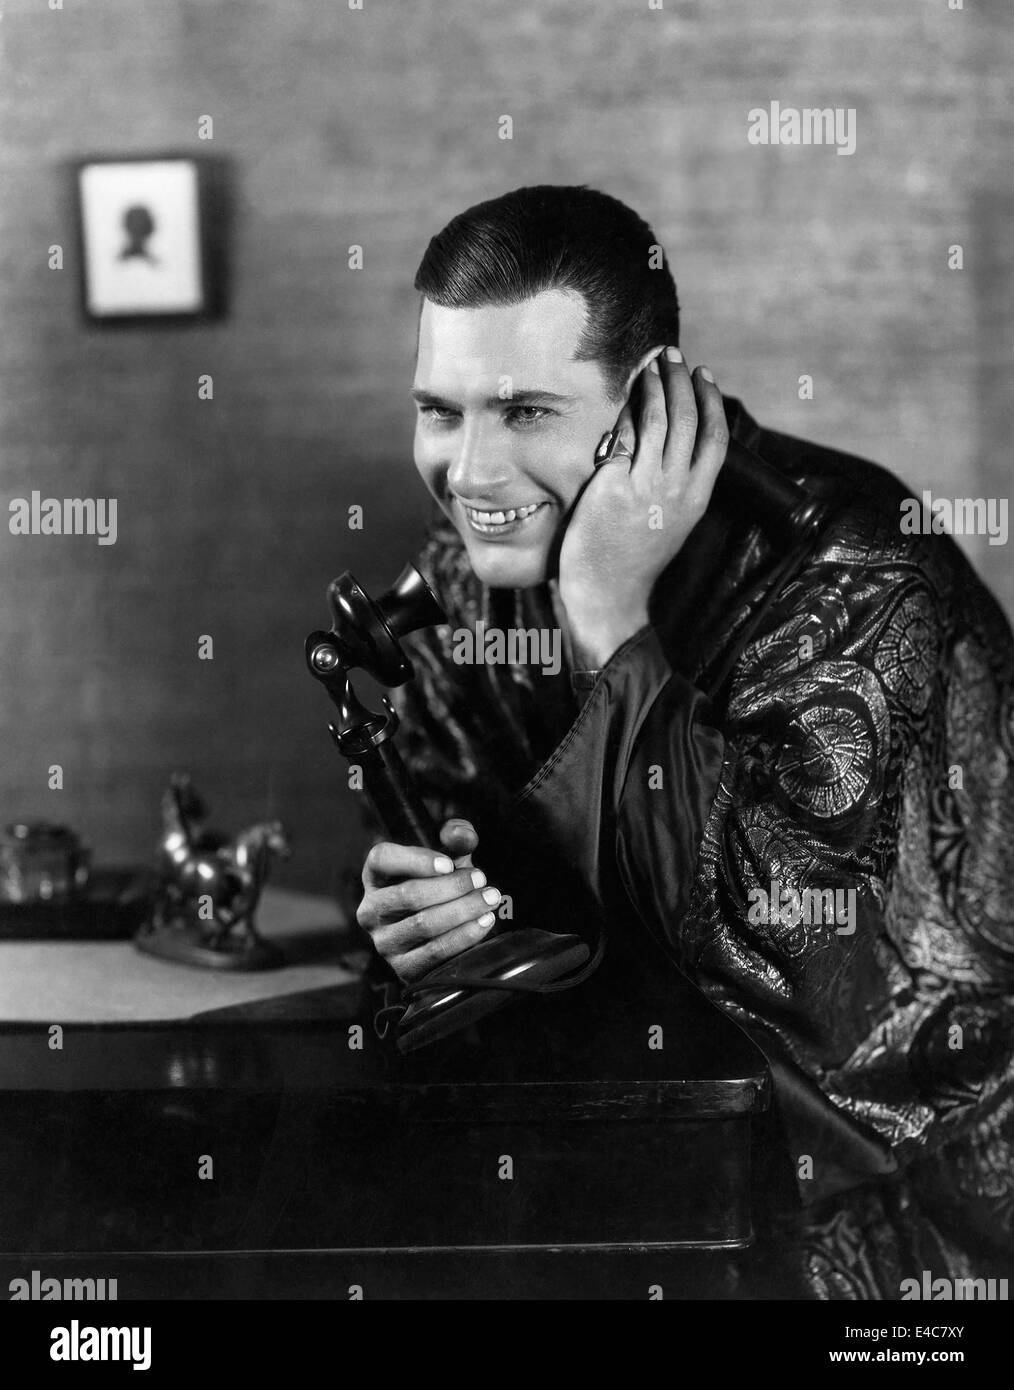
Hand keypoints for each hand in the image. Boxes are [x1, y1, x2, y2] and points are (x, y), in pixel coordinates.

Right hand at [356, 817, 500, 982]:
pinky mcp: (402, 967)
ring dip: (463, 909)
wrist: (444, 937)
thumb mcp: (449, 862)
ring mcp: (384, 941)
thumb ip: (456, 840)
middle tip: (481, 878)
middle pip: (408, 893)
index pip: (382, 859)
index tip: (448, 863)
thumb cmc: (441, 890)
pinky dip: (464, 935)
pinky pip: (435, 951)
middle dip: (451, 886)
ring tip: (490, 897)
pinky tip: (484, 921)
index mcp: (375, 877)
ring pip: (423, 923)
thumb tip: (461, 833)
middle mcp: (371, 910)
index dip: (415, 859)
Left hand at [558, 347, 728, 666]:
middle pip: (689, 418)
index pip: (715, 437)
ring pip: (659, 419)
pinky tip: (625, 395)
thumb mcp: (671, 523)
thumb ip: (678, 488)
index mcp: (698, 497)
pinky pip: (625, 435)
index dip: (711, 400)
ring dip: (656, 384)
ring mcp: (647, 486)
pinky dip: (628, 410)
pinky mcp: (615, 485)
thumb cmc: (635, 561)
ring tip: (651, 364)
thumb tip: (675, 450)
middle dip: (682, 379)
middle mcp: (678, 488)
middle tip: (673, 356)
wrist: (609, 594)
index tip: (704, 375)